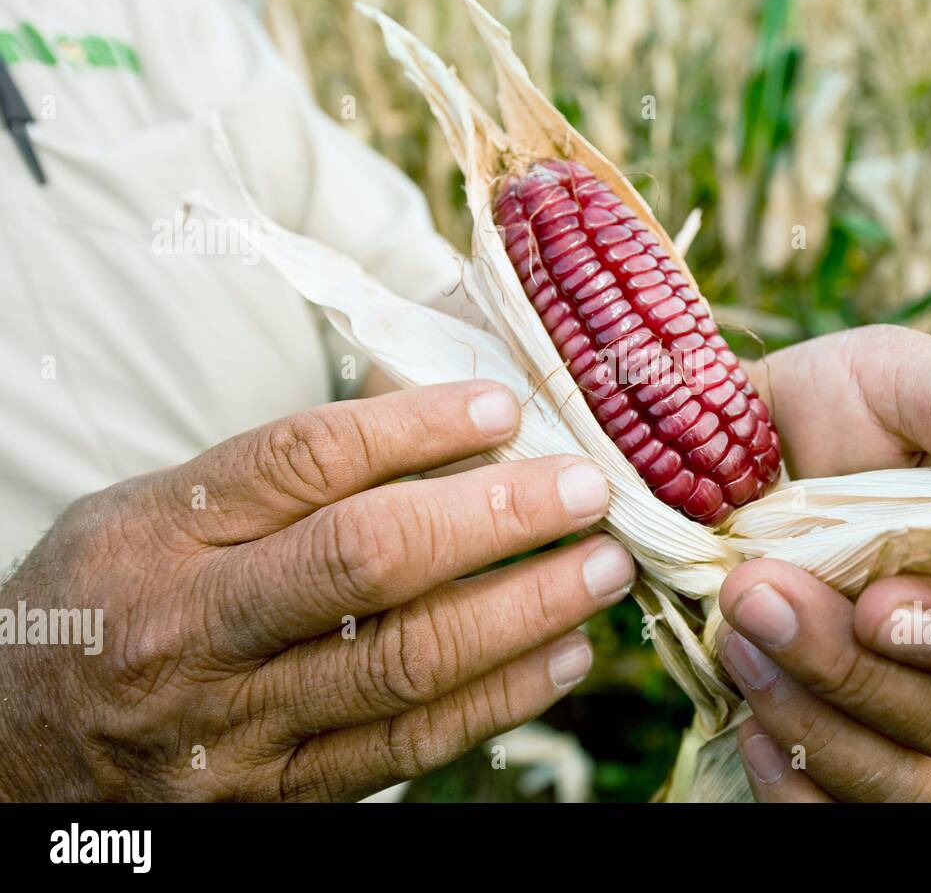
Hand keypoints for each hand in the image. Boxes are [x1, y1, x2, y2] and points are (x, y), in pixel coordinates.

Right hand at [0, 381, 632, 800]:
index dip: (417, 425)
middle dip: (495, 519)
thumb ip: (282, 471)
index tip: (507, 405)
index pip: (304, 460)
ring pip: (401, 664)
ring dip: (522, 613)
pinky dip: (496, 701)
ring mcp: (238, 725)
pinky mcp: (278, 795)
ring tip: (602, 570)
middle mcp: (198, 629)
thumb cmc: (110, 602)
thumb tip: (437, 411)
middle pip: (365, 561)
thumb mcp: (158, 510)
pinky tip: (562, 657)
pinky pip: (404, 750)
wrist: (12, 747)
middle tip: (587, 489)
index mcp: (165, 532)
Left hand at [721, 326, 930, 800]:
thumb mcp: (903, 380)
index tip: (882, 604)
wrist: (709, 448)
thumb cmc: (826, 409)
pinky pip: (836, 814)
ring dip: (812, 714)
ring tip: (734, 629)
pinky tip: (744, 720)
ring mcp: (901, 714)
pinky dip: (791, 784)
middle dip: (861, 672)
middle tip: (760, 595)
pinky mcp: (831, 751)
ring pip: (904, 778)